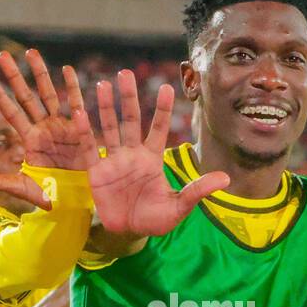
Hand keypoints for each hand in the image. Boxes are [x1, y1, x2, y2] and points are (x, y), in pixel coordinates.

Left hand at [0, 50, 98, 209]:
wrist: (76, 201)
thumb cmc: (49, 196)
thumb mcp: (20, 188)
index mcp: (29, 139)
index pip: (10, 112)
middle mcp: (43, 128)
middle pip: (26, 96)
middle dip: (14, 75)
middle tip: (1, 55)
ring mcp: (61, 126)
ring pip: (48, 94)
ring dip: (40, 72)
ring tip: (31, 51)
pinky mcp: (79, 130)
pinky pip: (75, 105)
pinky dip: (72, 87)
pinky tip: (67, 70)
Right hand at [88, 70, 228, 237]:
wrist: (129, 233)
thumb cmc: (155, 219)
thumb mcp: (180, 206)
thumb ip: (198, 190)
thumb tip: (226, 180)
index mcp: (152, 159)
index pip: (158, 128)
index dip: (162, 109)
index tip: (166, 87)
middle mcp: (132, 154)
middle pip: (130, 120)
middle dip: (128, 97)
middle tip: (126, 73)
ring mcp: (113, 161)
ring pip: (109, 128)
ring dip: (106, 107)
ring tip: (103, 84)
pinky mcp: (96, 172)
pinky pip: (89, 149)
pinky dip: (84, 132)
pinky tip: (79, 113)